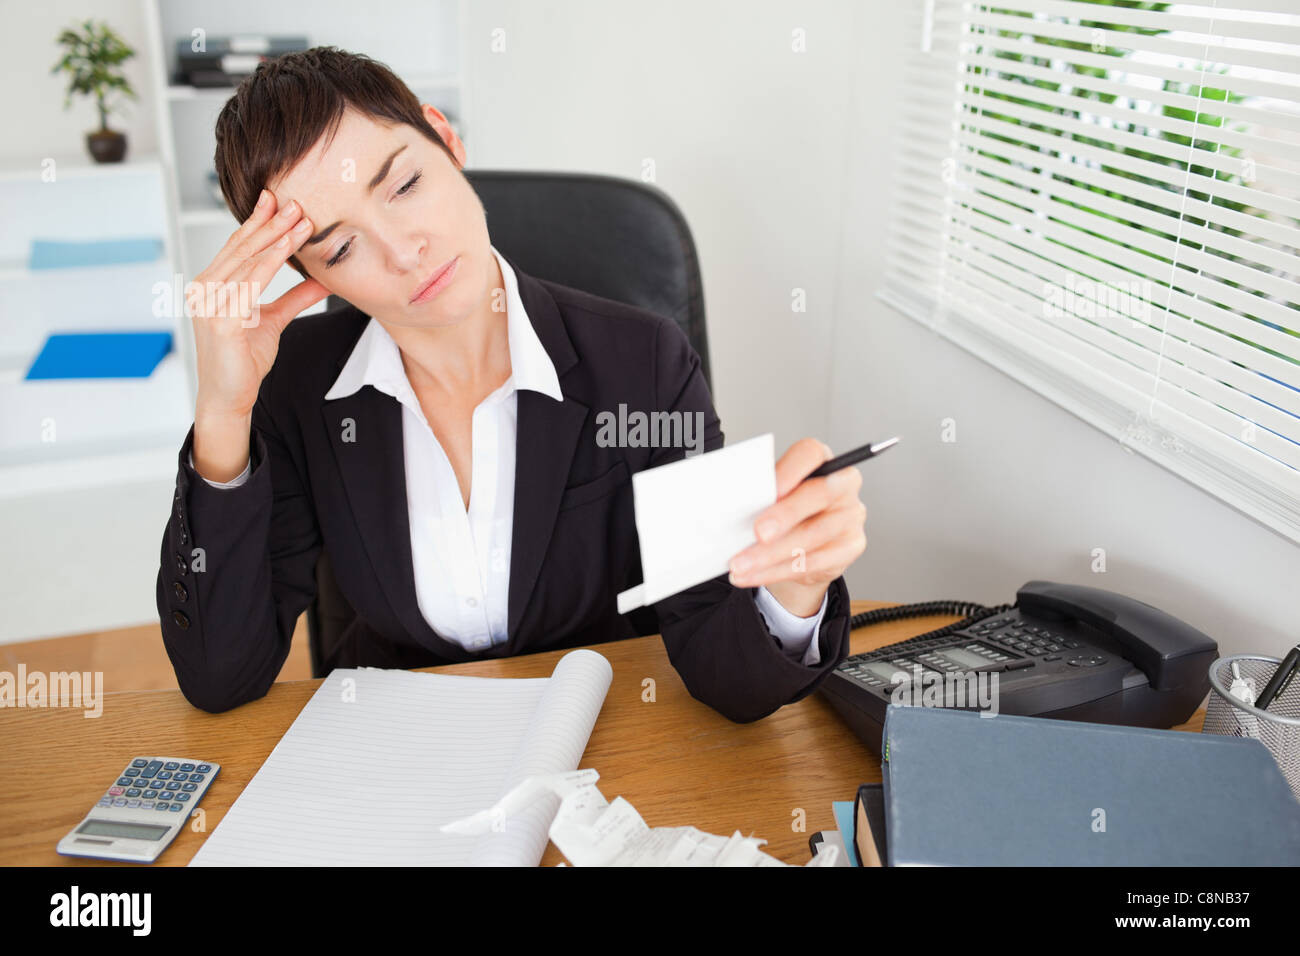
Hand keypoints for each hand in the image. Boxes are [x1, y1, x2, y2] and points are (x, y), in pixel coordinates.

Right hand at [190, 188, 329, 420]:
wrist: (228, 396)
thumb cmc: (243, 359)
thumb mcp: (274, 319)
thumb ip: (295, 297)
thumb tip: (323, 279)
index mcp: (212, 285)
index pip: (237, 246)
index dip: (257, 222)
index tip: (276, 200)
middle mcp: (206, 289)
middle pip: (242, 248)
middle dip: (270, 223)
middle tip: (295, 201)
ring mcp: (210, 304)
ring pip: (247, 262)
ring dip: (276, 238)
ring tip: (300, 219)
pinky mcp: (221, 321)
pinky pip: (250, 285)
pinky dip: (270, 263)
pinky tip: (287, 249)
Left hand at [727, 438, 867, 615]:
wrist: (805, 545)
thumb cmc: (785, 510)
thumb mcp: (773, 496)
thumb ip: (761, 494)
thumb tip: (732, 505)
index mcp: (821, 461)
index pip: (811, 454)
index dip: (790, 470)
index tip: (769, 489)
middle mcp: (843, 485)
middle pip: (818, 495)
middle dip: (785, 515)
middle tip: (758, 533)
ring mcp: (851, 516)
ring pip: (812, 536)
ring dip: (771, 554)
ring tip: (741, 564)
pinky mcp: (850, 547)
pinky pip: (812, 563)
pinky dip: (776, 571)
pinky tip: (753, 574)